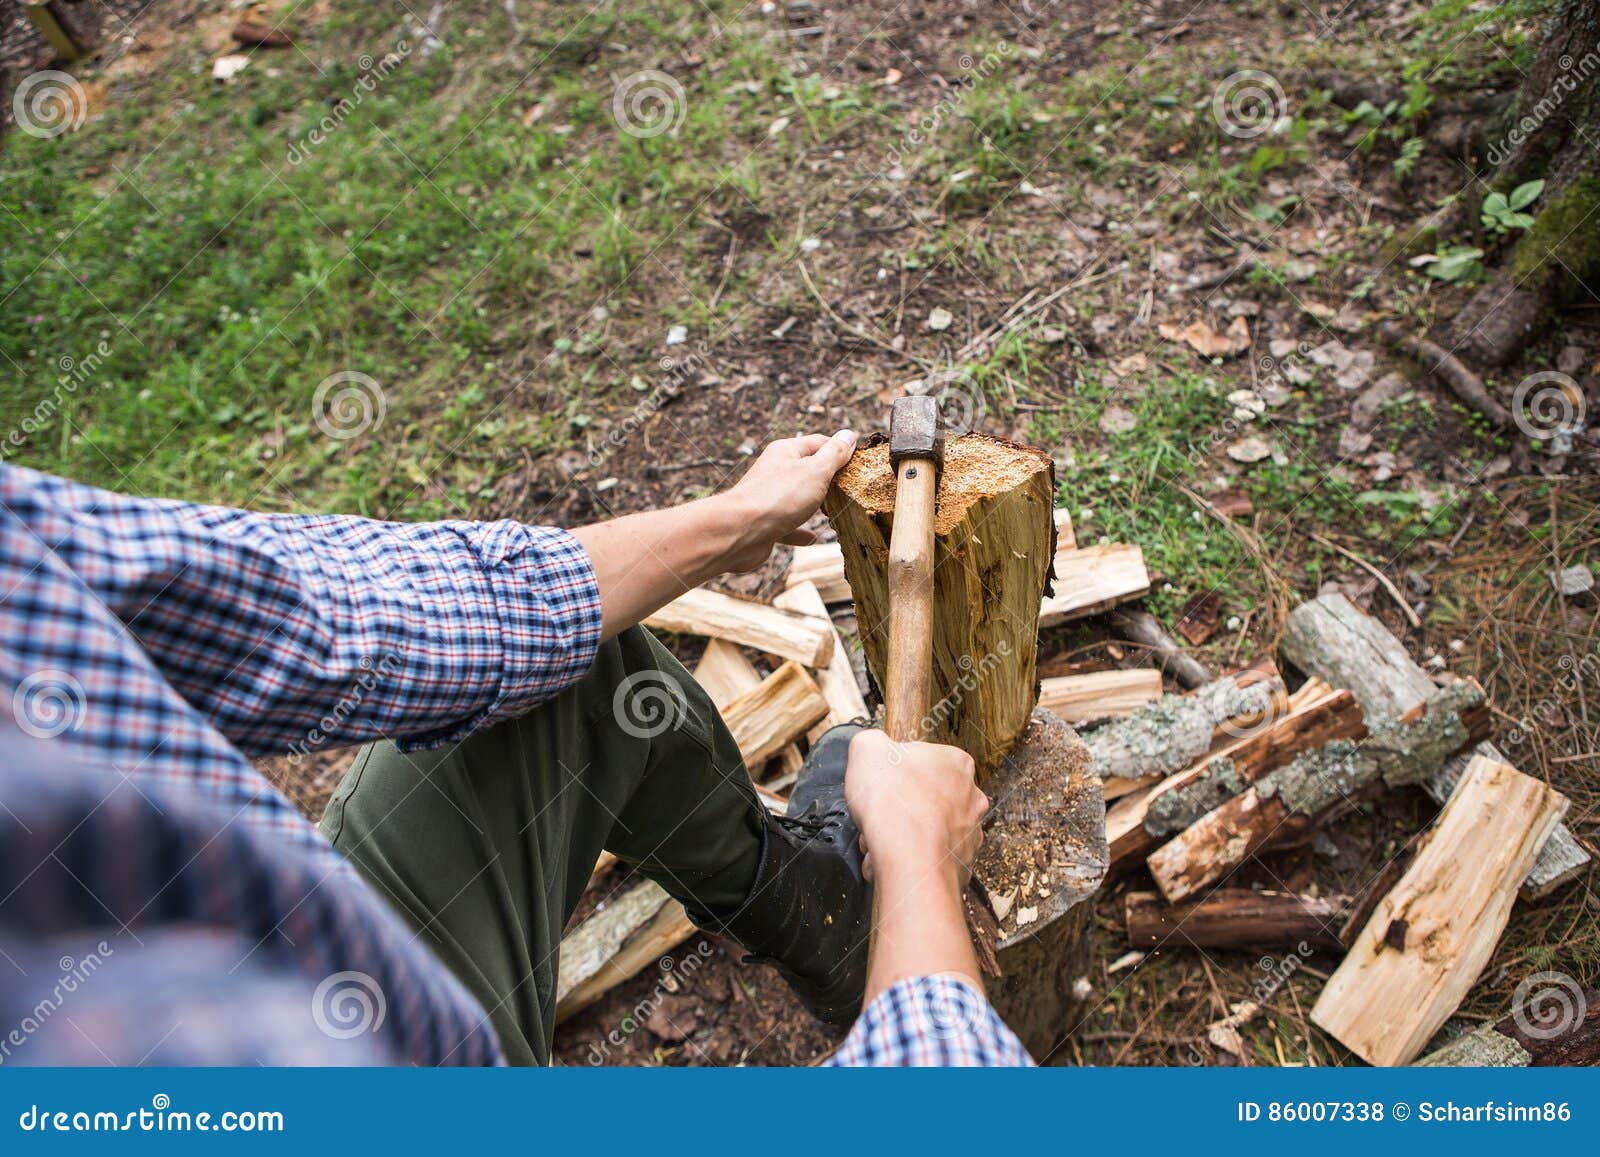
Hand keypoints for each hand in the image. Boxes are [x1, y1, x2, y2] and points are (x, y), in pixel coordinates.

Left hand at [714, 431, 855, 572]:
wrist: (739, 532)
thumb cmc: (778, 497)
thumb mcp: (815, 470)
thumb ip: (834, 454)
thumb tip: (848, 435)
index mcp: (786, 452)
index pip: (819, 443)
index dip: (840, 450)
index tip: (859, 463)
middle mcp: (776, 471)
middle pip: (807, 470)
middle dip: (829, 479)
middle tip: (851, 488)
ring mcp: (770, 498)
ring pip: (797, 498)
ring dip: (815, 504)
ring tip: (835, 510)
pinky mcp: (765, 523)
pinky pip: (787, 524)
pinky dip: (800, 530)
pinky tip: (812, 537)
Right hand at [844, 729, 988, 888]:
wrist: (909, 859)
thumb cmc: (893, 802)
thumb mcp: (866, 749)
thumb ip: (870, 741)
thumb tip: (871, 746)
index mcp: (956, 762)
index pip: (924, 760)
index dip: (896, 773)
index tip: (883, 783)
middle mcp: (971, 795)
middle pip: (926, 796)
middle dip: (900, 807)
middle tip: (880, 813)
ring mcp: (969, 831)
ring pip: (927, 830)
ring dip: (902, 835)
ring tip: (880, 839)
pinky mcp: (961, 862)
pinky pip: (929, 858)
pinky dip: (910, 859)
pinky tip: (891, 858)